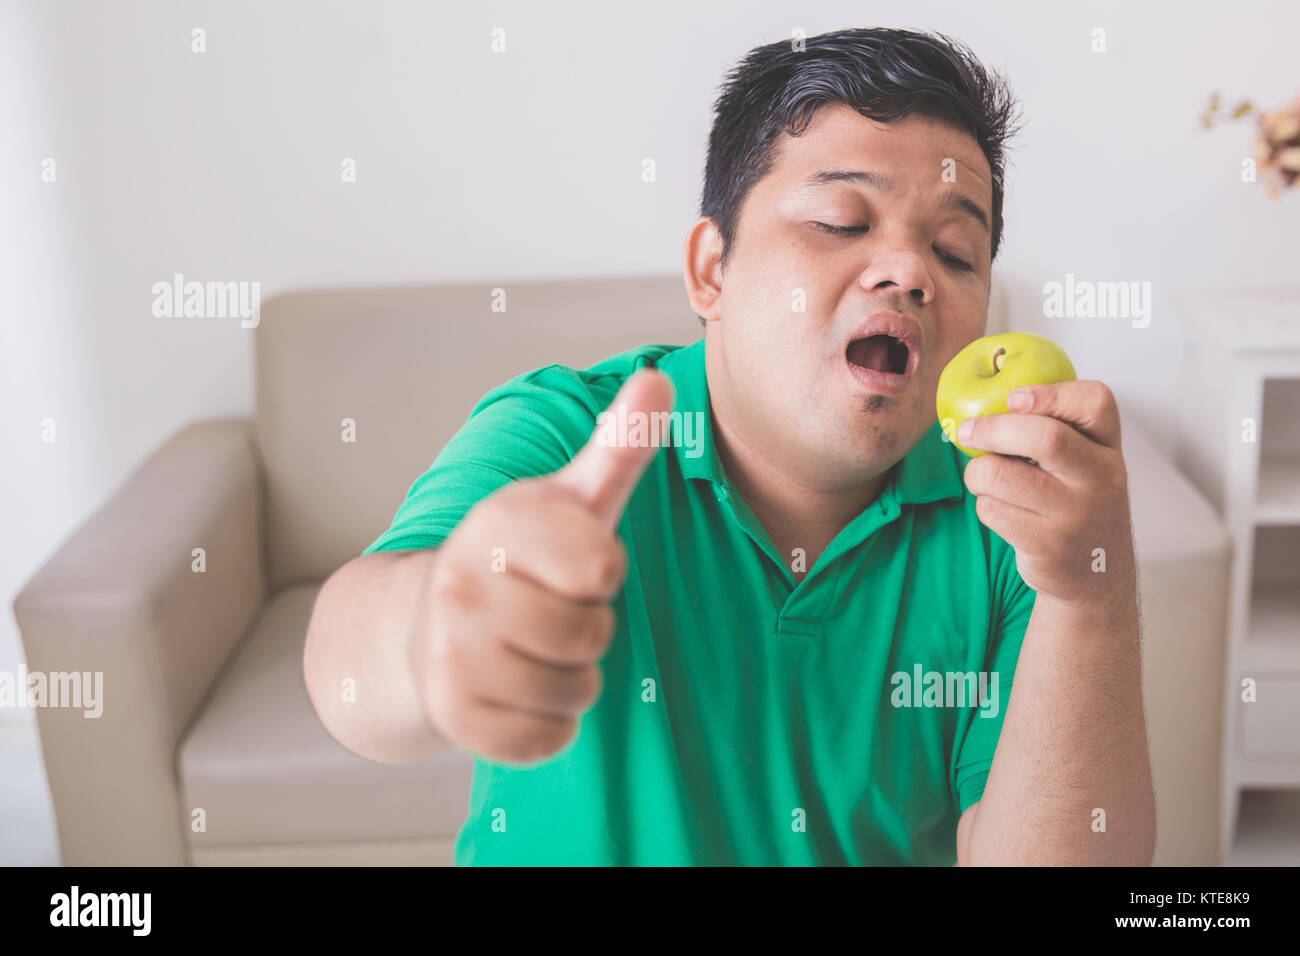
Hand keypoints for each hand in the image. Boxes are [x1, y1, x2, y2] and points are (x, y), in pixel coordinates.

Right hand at [416, 369, 674, 764]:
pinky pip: (546, 737)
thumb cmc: (517, 559)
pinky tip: (519, 689)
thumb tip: (659, 380)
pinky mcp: (451, 716)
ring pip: (575, 690)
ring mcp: (450, 652)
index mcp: (497, 522)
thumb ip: (619, 445)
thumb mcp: (569, 499)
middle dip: (587, 628)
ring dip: (573, 678)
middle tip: (549, 611)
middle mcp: (463, 584)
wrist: (419, 626)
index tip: (571, 561)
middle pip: (592, 634)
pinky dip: (549, 721)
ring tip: (535, 649)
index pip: (603, 567)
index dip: (601, 570)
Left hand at [956, 381, 1134, 612]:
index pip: (1095, 402)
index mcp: (1108, 447)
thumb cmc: (1077, 504)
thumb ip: (1054, 430)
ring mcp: (1075, 515)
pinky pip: (992, 510)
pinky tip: (1000, 509)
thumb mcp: (1085, 463)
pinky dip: (984, 504)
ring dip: (978, 472)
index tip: (1014, 398)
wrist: (1097, 574)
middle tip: (968, 431)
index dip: (1051, 393)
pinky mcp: (1047, 545)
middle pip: (1044, 438)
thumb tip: (986, 406)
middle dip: (993, 429)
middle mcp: (1100, 478)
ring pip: (1001, 475)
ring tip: (984, 477)